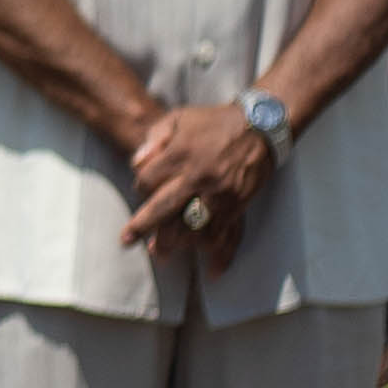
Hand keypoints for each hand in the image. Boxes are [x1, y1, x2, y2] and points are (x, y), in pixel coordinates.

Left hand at [123, 102, 276, 259]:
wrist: (260, 127)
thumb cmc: (214, 122)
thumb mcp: (178, 118)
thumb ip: (153, 138)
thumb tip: (136, 162)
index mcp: (180, 154)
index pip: (147, 181)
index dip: (140, 188)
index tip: (142, 190)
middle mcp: (198, 177)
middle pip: (164, 210)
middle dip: (143, 228)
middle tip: (128, 241)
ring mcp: (220, 194)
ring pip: (193, 228)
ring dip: (176, 244)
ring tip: (161, 254)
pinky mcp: (238, 204)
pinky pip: (226, 235)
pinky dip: (218, 254)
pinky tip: (211, 270)